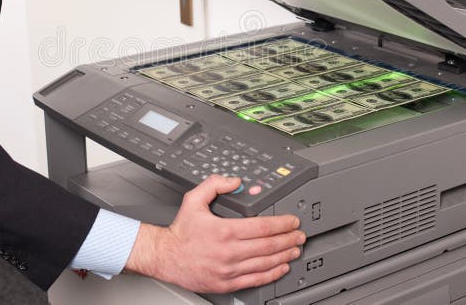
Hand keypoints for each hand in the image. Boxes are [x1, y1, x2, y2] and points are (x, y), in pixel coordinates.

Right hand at [124, 175, 304, 293]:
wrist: (166, 257)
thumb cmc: (180, 232)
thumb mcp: (193, 200)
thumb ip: (214, 185)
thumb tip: (234, 181)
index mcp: (224, 230)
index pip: (262, 226)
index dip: (282, 224)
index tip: (292, 221)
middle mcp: (229, 251)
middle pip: (268, 245)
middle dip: (288, 239)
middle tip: (299, 235)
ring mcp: (229, 269)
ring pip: (265, 263)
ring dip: (284, 256)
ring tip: (294, 250)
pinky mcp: (227, 283)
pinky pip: (255, 279)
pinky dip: (271, 274)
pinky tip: (280, 268)